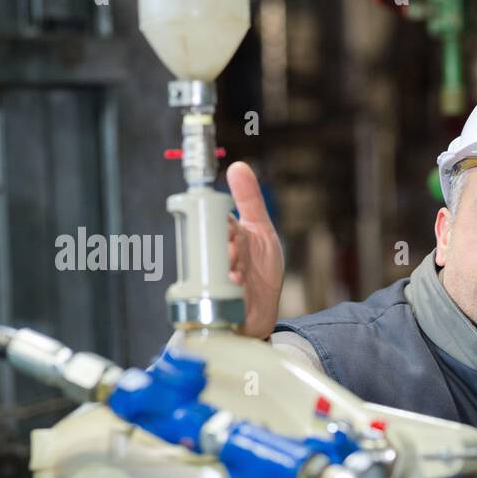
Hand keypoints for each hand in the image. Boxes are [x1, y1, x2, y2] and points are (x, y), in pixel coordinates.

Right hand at [226, 161, 283, 338]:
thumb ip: (249, 199)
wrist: (262, 310)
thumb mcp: (260, 230)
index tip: (233, 228)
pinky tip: (239, 289)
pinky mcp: (216, 302)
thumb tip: (238, 166)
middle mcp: (215, 256)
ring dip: (230, 269)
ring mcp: (214, 279)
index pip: (216, 221)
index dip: (225, 224)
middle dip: (229, 247)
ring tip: (240, 274)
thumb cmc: (259, 270)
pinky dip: (230, 291)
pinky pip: (217, 295)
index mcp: (222, 236)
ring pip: (216, 269)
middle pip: (215, 245)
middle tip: (238, 251)